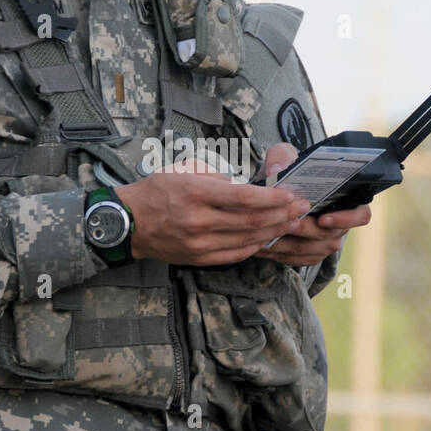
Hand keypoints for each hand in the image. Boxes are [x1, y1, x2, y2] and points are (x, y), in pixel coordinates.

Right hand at [117, 155, 309, 265]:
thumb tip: (246, 186)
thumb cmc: (157, 192)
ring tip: (292, 222)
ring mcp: (199, 243)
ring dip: (274, 231)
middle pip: (251, 221)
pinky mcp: (199, 258)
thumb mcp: (184, 172)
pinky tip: (269, 238)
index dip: (273, 197)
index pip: (244, 197)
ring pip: (247, 240)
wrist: (128, 223)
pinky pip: (235, 254)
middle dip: (282, 214)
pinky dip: (255, 246)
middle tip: (302, 207)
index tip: (292, 194)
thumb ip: (217, 178)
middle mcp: (199, 220)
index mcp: (196, 193)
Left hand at [253, 141, 371, 264]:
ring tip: (271, 234)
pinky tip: (265, 244)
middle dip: (308, 230)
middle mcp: (340, 225)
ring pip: (312, 250)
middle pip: (330, 236)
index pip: (361, 215)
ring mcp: (325, 242)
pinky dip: (281, 253)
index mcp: (347, 202)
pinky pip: (298, 259)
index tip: (324, 218)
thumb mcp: (285, 156)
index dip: (346, 219)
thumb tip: (277, 170)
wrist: (275, 192)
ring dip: (291, 243)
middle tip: (291, 223)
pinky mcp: (309, 255)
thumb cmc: (289, 172)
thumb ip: (282, 157)